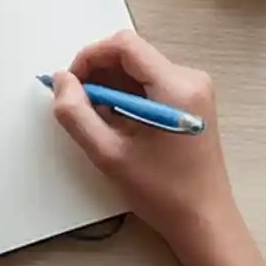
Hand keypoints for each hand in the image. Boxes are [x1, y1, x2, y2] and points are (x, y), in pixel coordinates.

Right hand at [51, 30, 233, 245]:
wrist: (204, 220)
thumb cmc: (163, 193)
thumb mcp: (108, 154)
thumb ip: (76, 114)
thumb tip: (61, 81)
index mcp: (176, 87)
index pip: (124, 45)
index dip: (90, 57)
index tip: (71, 84)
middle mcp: (190, 79)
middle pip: (131, 54)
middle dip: (98, 72)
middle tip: (78, 104)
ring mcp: (194, 89)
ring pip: (138, 68)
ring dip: (111, 85)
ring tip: (97, 119)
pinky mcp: (191, 100)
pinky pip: (150, 82)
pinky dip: (127, 95)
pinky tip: (117, 123)